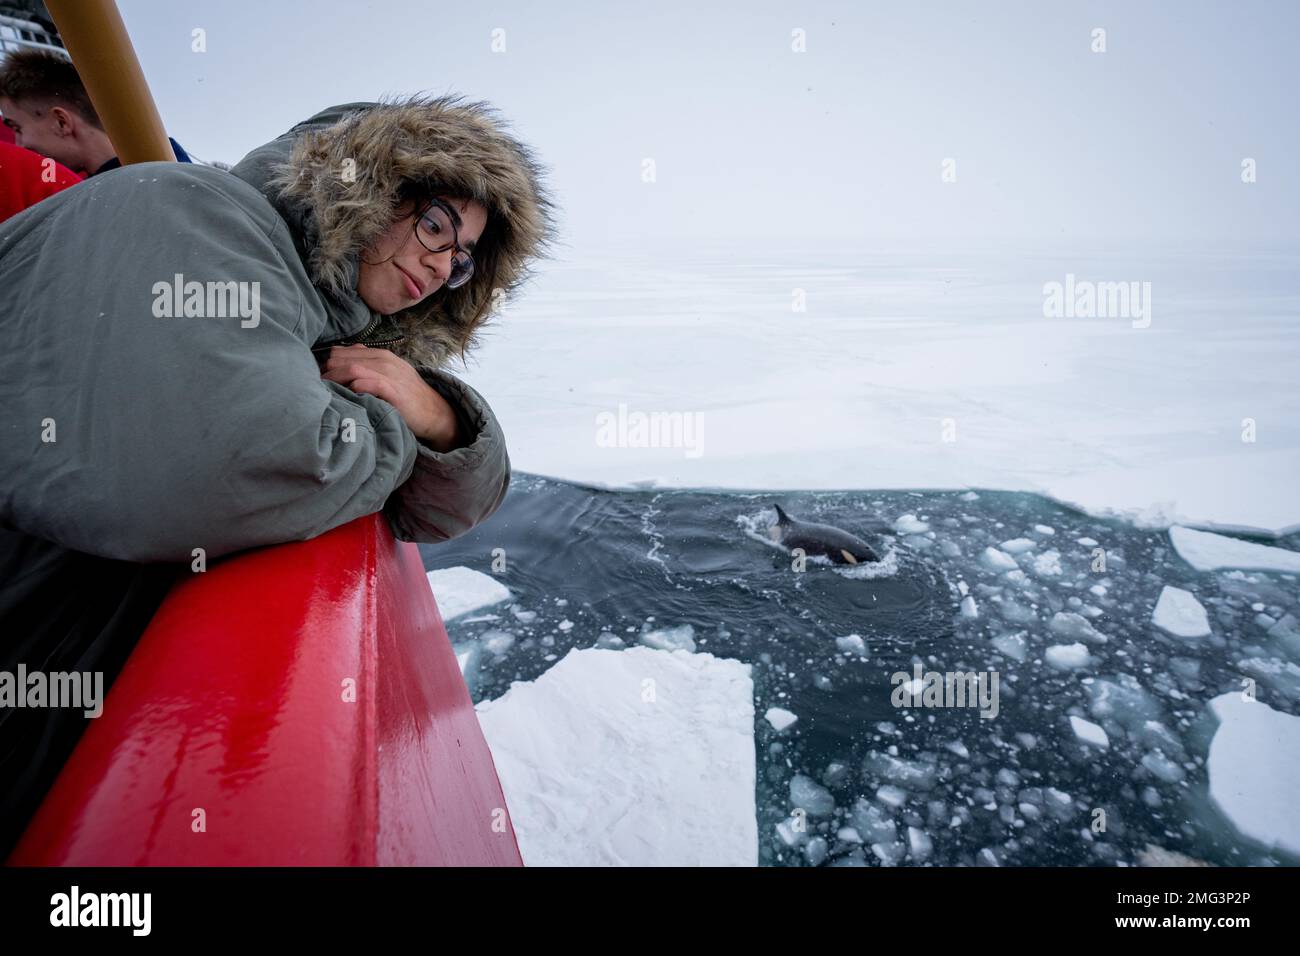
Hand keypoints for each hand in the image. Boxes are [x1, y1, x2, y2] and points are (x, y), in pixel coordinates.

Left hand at [320, 345, 461, 450]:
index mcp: (380, 354)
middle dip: (325, 372)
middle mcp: (384, 360)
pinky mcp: (393, 389)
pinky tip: (347, 395)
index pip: (341, 351)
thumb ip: (368, 366)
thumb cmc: (407, 397)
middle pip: (342, 358)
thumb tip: (341, 358)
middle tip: (316, 388)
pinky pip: (367, 382)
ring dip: (334, 379)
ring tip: (325, 392)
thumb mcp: (388, 375)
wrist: (434, 412)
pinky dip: (353, 387)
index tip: (318, 380)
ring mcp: (389, 373)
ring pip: (352, 368)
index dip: (326, 365)